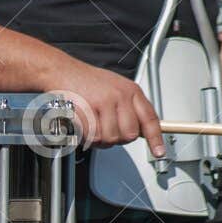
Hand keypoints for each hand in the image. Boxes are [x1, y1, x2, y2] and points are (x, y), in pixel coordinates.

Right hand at [50, 61, 166, 157]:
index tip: (159, 151)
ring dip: (100, 139)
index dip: (155, 138)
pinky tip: (84, 124)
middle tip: (107, 130)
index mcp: (131, 91)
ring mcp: (104, 102)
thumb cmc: (88, 81)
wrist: (63, 71)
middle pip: (129, 134)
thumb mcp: (117, 88)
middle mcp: (120, 96)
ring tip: (93, 125)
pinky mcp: (88, 110)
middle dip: (117, 138)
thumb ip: (130, 108)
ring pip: (110, 138)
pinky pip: (92, 136)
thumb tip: (141, 130)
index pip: (150, 118)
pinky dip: (86, 136)